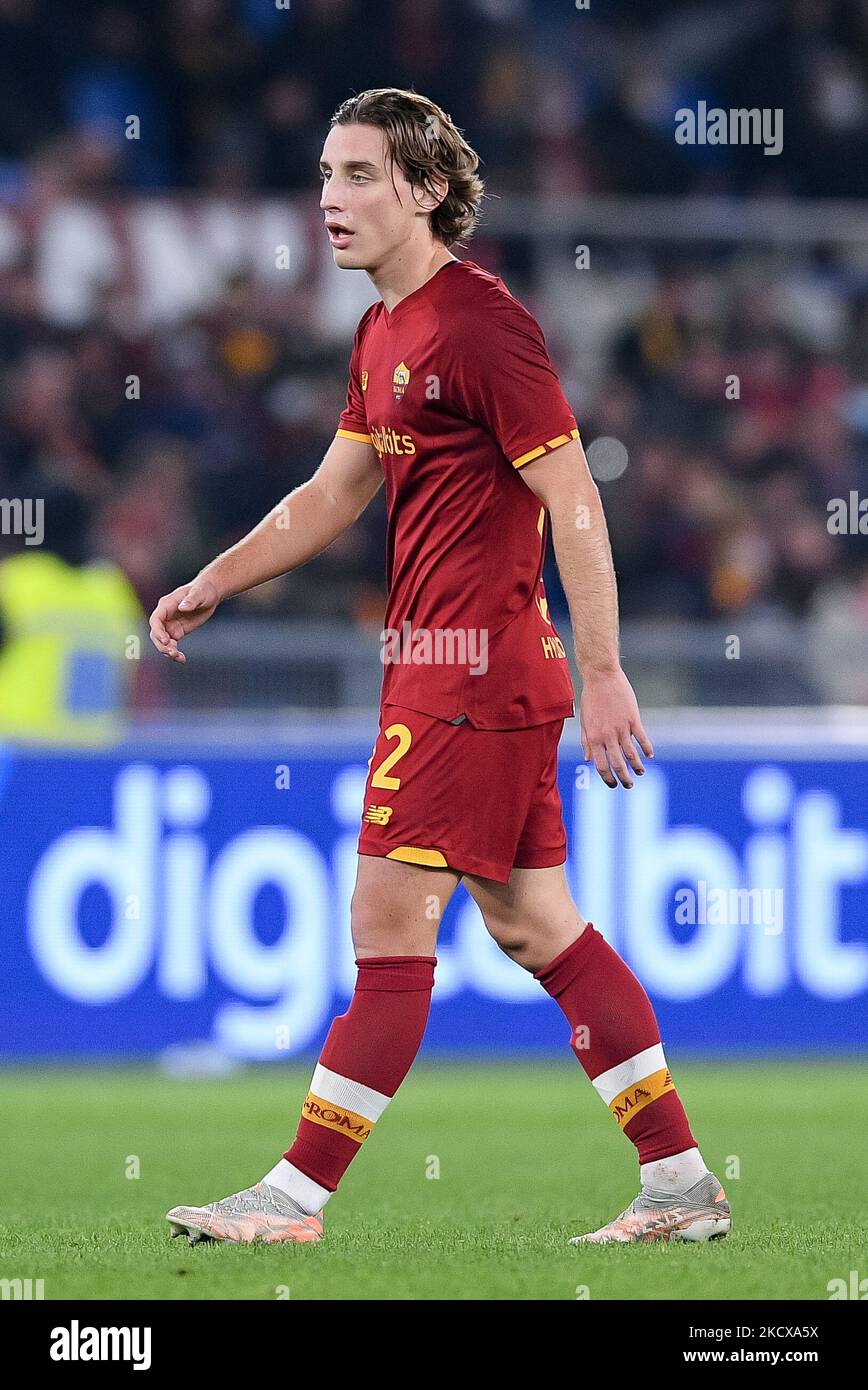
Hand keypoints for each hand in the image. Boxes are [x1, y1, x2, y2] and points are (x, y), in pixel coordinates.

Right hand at [149, 576, 221, 663]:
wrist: (210, 593)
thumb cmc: (203, 589)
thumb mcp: (199, 594)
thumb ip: (191, 600)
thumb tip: (182, 607)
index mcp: (166, 605)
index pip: (155, 620)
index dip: (157, 631)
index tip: (166, 640)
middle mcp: (165, 616)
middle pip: (156, 634)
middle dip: (162, 645)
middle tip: (173, 653)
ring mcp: (170, 625)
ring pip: (162, 642)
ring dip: (168, 651)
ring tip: (179, 657)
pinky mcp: (178, 632)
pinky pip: (172, 645)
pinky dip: (175, 653)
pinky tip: (182, 659)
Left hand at [580, 667, 652, 787]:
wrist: (601, 677)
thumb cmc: (591, 699)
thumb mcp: (585, 721)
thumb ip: (586, 742)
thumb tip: (588, 760)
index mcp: (594, 737)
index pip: (601, 765)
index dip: (607, 778)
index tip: (613, 784)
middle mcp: (607, 736)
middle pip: (617, 764)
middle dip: (624, 778)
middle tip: (629, 785)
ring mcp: (621, 728)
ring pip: (631, 754)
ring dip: (637, 766)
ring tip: (640, 773)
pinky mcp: (633, 719)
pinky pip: (642, 738)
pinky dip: (647, 749)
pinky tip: (650, 755)